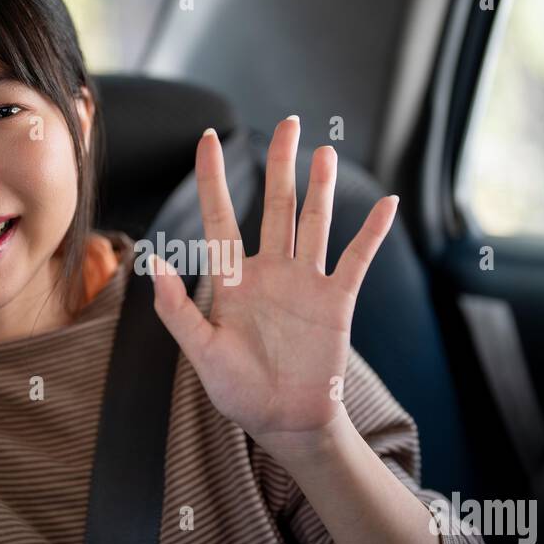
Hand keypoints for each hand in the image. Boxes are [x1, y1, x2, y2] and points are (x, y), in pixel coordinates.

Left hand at [150, 116, 398, 458]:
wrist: (285, 422)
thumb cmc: (239, 392)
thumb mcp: (201, 353)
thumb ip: (178, 309)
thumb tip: (157, 262)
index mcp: (233, 280)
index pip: (220, 217)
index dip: (213, 178)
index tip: (208, 137)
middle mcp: (271, 272)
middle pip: (277, 205)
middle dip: (282, 163)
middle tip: (289, 122)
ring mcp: (305, 283)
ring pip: (314, 222)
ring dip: (322, 187)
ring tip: (326, 150)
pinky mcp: (337, 301)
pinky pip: (356, 258)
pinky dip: (372, 232)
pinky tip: (387, 202)